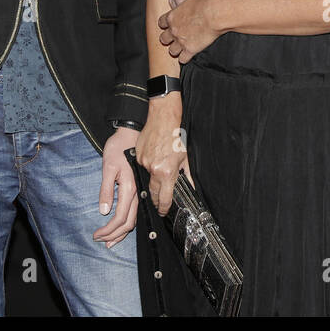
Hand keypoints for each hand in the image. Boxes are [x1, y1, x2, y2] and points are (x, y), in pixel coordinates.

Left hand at [93, 127, 140, 247]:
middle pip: (128, 223)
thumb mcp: (108, 167)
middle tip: (100, 240)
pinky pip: (134, 212)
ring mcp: (139, 192)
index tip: (96, 235)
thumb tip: (104, 211)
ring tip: (109, 240)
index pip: (120, 217)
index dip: (108, 230)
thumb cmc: (118, 148)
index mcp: (130, 188)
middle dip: (114, 235)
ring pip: (133, 220)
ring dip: (120, 232)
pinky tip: (119, 226)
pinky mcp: (137, 189)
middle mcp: (137, 193)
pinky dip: (126, 223)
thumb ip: (106, 189)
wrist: (130, 134)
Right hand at [135, 95, 191, 215]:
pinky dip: (147, 168)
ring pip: (147, 179)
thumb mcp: (186, 157)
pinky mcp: (138, 155)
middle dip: (156, 200)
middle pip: (152, 193)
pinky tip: (153, 161)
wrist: (163, 119)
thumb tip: (191, 188)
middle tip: (160, 203)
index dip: (164, 208)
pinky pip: (141, 167)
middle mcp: (153, 169)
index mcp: (167, 172)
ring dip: (152, 181)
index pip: (164, 198)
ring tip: (159, 177)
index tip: (164, 212)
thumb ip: (188, 176)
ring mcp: (143, 163)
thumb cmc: (176, 136)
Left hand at [158, 0, 219, 62]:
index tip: (169, 26)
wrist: (215, 14)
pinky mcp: (190, 50)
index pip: (161, 23)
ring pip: (171, 51)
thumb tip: (187, 4)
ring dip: (176, 50)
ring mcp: (181, 41)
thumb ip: (185, 5)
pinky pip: (182, 59)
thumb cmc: (206, 4)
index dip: (165, 25)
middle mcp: (174, 30)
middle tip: (174, 38)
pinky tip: (188, 55)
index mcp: (172, 16)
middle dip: (168, 39)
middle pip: (163, 38)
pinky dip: (185, 58)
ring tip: (181, 49)